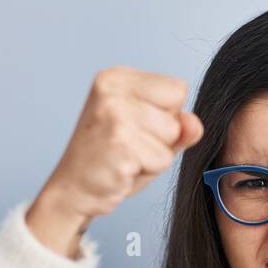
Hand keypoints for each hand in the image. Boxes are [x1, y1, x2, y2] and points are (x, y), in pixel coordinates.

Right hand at [25, 65, 204, 258]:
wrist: (73, 189)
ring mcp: (114, 116)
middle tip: (129, 147)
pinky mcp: (119, 144)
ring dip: (156, 156)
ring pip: (172, 137)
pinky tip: (122, 168)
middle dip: (162, 138)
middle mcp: (113, 90)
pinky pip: (162, 160)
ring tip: (127, 158)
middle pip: (177, 114)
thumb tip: (194, 123)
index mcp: (117, 78)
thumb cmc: (110, 159)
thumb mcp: (148, 134)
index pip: (177, 89)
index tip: (135, 127)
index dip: (166, 115)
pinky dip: (148, 171)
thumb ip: (178, 126)